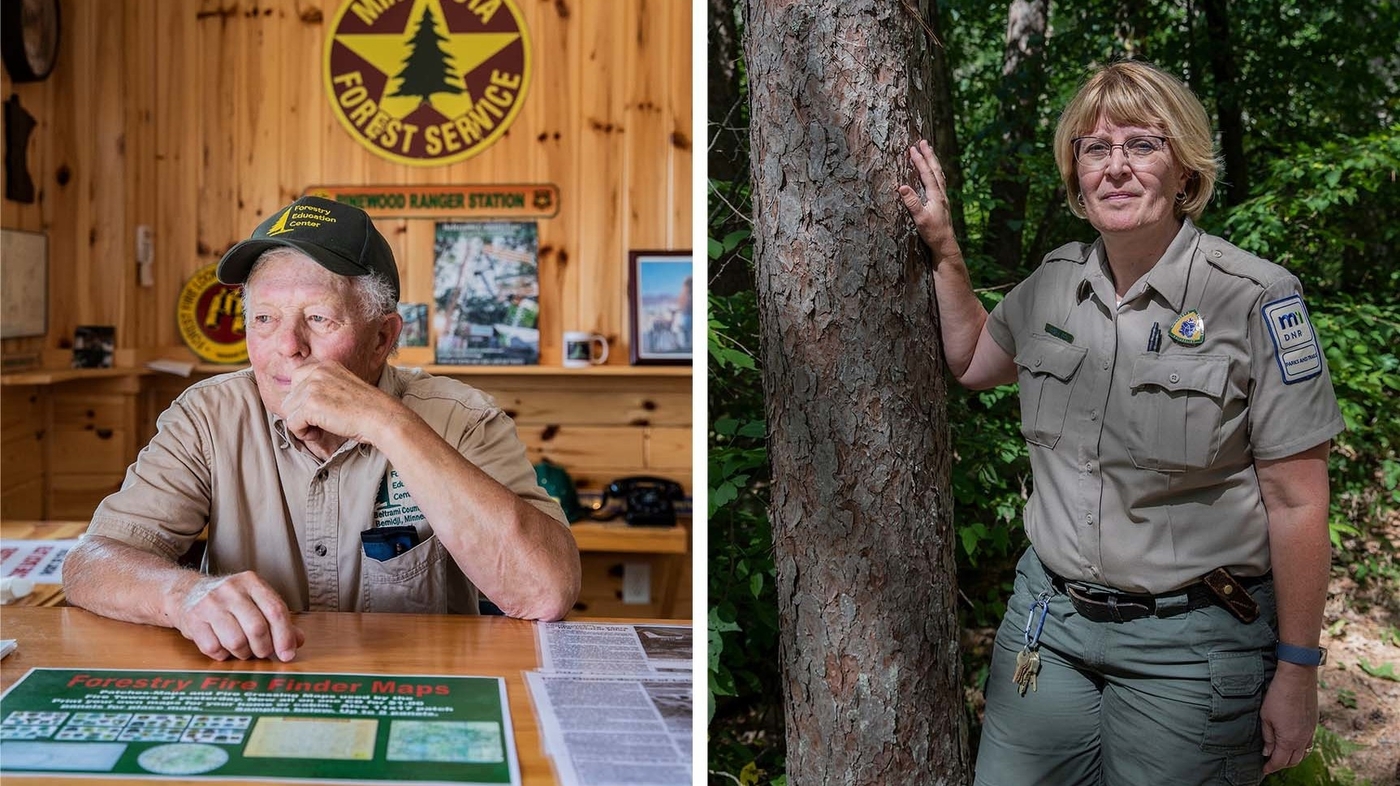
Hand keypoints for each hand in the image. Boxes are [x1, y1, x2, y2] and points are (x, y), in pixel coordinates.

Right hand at [169, 572, 304, 661]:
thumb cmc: (229, 601)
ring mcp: (210, 604)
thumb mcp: (256, 601)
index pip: (275, 610)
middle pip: (257, 628)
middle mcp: (231, 590)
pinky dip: (223, 655)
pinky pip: (214, 648)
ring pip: (236, 641)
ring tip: (242, 649)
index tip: (287, 654)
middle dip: (263, 648)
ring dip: (243, 653)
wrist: (186, 593)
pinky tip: (223, 647)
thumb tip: (297, 641)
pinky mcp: (193, 619)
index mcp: (252, 582)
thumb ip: (278, 620)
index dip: (285, 636)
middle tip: (262, 652)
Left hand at [282, 360, 404, 451]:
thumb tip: (299, 404)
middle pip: (290, 396)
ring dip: (301, 424)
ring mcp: (312, 387)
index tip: (317, 411)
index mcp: (326, 366)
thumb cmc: (368, 409)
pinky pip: (292, 423)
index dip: (302, 399)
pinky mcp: (311, 405)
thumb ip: (323, 387)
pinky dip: (303, 433)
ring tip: (319, 429)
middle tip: (319, 423)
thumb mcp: (343, 387)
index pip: (296, 379)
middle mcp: (317, 372)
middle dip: (300, 413)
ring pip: (289, 410)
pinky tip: (318, 434)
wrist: (381, 417)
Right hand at [897, 139, 959, 260]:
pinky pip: (939, 181)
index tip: (913, 148)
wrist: (945, 244)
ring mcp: (943, 197)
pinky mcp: (942, 202)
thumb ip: (912, 202)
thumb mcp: (920, 218)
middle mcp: (941, 194)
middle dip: (929, 155)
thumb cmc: (933, 233)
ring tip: (929, 151)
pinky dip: (936, 172)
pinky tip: (934, 173)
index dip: (920, 160)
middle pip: (936, 170)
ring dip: (933, 162)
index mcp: (936, 195)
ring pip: (939, 174)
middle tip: (923, 142)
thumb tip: (902, 187)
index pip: (927, 173)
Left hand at [1260, 662, 1318, 774]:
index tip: (1263, 770)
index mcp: (1289, 740)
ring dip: (1292, 758)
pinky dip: (1301, 749)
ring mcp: (1311, 732)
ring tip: (1281, 756)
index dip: (1271, 767)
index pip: (1280, 761)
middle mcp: (1303, 739)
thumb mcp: (1266, 717)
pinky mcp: (1314, 724)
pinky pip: (1309, 743)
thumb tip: (1267, 752)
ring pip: (1303, 753)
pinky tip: (1293, 744)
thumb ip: (1268, 737)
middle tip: (1270, 764)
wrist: (1298, 678)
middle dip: (1281, 765)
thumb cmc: (1278, 696)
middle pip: (1293, 760)